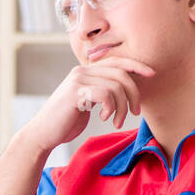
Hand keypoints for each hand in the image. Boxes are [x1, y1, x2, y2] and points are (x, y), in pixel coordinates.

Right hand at [24, 55, 155, 154]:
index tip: (151, 74)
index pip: (116, 61)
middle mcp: (81, 71)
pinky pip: (105, 94)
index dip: (136, 65)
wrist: (43, 134)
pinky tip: (104, 118)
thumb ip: (100, 92)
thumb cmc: (65, 122)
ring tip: (116, 121)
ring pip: (115, 86)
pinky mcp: (75, 92)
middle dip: (133, 93)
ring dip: (122, 107)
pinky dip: (111, 108)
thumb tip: (123, 90)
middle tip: (134, 112)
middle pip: (120, 73)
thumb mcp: (86, 102)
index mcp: (85, 72)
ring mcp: (78, 80)